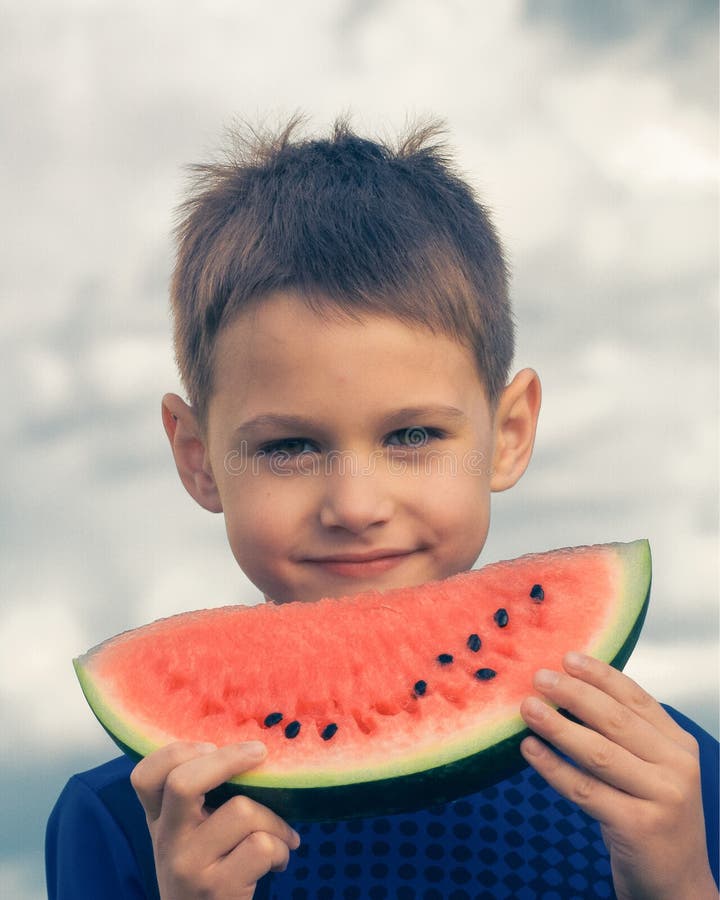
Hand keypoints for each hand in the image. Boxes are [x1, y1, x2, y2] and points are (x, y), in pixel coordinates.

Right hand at [131, 741, 300, 899]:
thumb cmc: (207, 875)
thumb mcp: (190, 839)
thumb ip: (199, 801)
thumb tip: (248, 748)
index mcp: (158, 822)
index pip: (145, 776)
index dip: (177, 751)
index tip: (211, 744)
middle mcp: (166, 842)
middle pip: (184, 782)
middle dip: (231, 758)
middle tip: (260, 752)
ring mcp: (188, 867)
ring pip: (241, 811)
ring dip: (276, 820)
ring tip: (282, 835)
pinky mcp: (217, 888)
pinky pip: (262, 845)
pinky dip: (282, 847)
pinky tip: (279, 860)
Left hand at [519, 652, 716, 899]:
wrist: (677, 885)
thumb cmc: (652, 817)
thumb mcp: (651, 770)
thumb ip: (625, 736)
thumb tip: (568, 690)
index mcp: (678, 745)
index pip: (636, 699)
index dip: (600, 675)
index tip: (567, 656)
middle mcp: (676, 767)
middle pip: (615, 721)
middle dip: (573, 694)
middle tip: (539, 677)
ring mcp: (661, 798)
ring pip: (598, 753)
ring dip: (557, 727)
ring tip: (527, 708)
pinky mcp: (638, 826)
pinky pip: (585, 790)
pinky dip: (552, 767)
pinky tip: (529, 749)